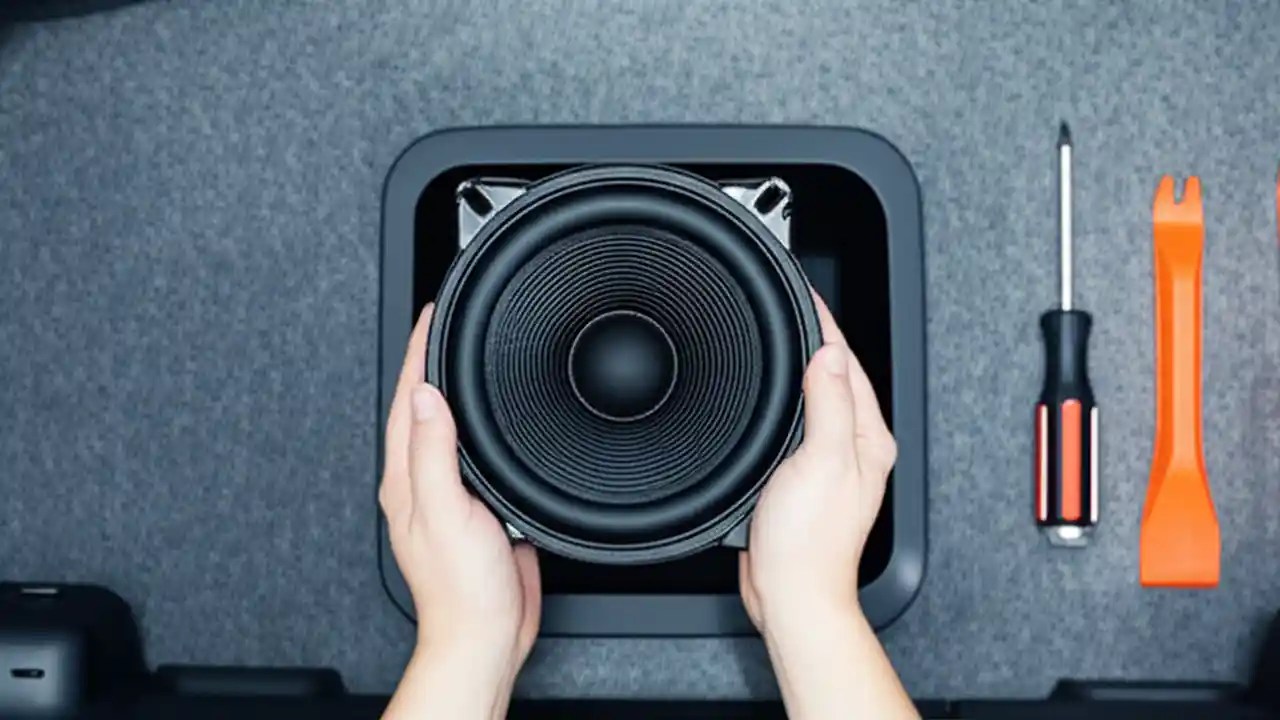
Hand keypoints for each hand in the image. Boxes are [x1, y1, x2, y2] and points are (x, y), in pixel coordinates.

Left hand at [379, 304, 540, 719]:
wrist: (487, 635)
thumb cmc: (461, 588)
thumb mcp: (446, 511)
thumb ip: (433, 452)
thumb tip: (426, 395)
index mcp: (405, 478)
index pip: (408, 398)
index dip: (418, 351)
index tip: (431, 313)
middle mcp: (422, 482)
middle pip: (424, 406)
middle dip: (432, 360)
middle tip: (447, 320)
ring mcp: (450, 494)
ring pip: (450, 427)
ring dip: (456, 390)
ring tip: (467, 352)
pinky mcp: (479, 508)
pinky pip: (477, 455)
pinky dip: (483, 426)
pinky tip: (495, 419)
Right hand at [739, 294, 914, 719]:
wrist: (791, 595)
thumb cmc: (811, 542)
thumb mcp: (822, 460)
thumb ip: (829, 403)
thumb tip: (829, 353)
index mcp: (868, 438)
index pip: (848, 364)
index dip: (825, 326)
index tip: (804, 296)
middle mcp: (854, 448)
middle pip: (833, 378)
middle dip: (812, 341)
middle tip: (786, 306)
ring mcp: (828, 465)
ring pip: (812, 402)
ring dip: (796, 373)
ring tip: (776, 339)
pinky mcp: (801, 480)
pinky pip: (793, 428)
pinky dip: (779, 407)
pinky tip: (764, 402)